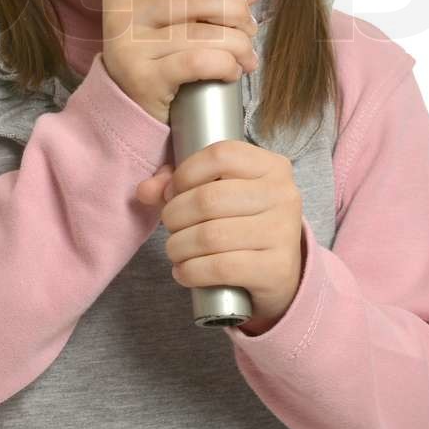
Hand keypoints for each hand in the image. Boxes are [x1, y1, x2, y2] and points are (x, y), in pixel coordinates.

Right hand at [101, 0, 261, 122]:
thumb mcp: (171, 20)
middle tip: (248, 26)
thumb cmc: (156, 55)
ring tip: (247, 55)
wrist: (126, 108)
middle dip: (235, 11)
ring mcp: (131, 45)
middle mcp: (125, 13)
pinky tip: (232, 70)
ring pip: (203, 33)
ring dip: (238, 44)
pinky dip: (226, 65)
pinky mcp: (144, 77)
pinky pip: (198, 62)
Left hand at [135, 139, 305, 335]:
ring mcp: (283, 232)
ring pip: (211, 236)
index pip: (220, 155)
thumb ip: (178, 184)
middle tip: (171, 227)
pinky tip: (184, 272)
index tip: (173, 192)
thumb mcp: (218, 193)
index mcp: (271, 166)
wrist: (280, 273)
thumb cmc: (243, 223)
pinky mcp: (277, 268)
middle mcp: (283, 194)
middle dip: (175, 215)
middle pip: (209, 198)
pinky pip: (220, 268)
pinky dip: (191, 271)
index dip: (185, 174)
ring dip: (179, 247)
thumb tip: (145, 190)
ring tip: (175, 251)